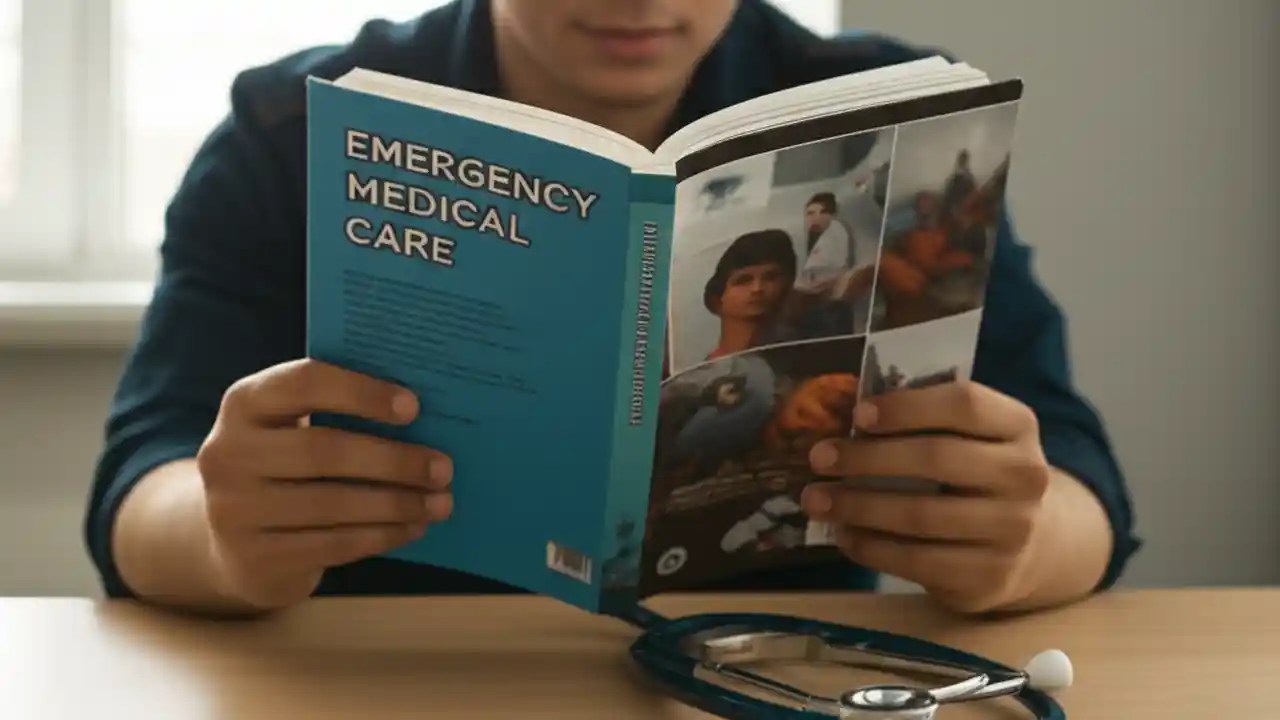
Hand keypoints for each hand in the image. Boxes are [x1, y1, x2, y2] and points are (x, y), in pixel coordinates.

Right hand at [195, 359, 451, 609]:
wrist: (231, 541)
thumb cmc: (285, 466)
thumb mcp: (291, 427)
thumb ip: (337, 412)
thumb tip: (422, 414)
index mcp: (244, 402)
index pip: (304, 383)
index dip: (361, 393)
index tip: (414, 408)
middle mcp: (228, 453)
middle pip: (323, 451)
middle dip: (394, 461)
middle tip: (443, 468)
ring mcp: (234, 510)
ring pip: (331, 505)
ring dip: (396, 504)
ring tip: (440, 502)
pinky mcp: (255, 558)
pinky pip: (332, 544)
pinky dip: (381, 535)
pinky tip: (413, 527)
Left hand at [800, 380, 1050, 613]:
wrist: (1032, 544)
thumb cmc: (977, 475)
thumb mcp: (969, 438)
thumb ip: (923, 423)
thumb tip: (845, 425)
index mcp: (1017, 426)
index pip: (965, 404)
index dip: (907, 407)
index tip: (857, 414)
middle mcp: (1023, 476)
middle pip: (936, 458)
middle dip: (867, 458)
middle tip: (818, 458)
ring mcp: (1011, 529)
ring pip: (920, 515)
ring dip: (858, 507)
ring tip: (816, 500)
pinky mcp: (989, 576)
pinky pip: (918, 561)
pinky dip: (872, 548)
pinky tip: (844, 536)